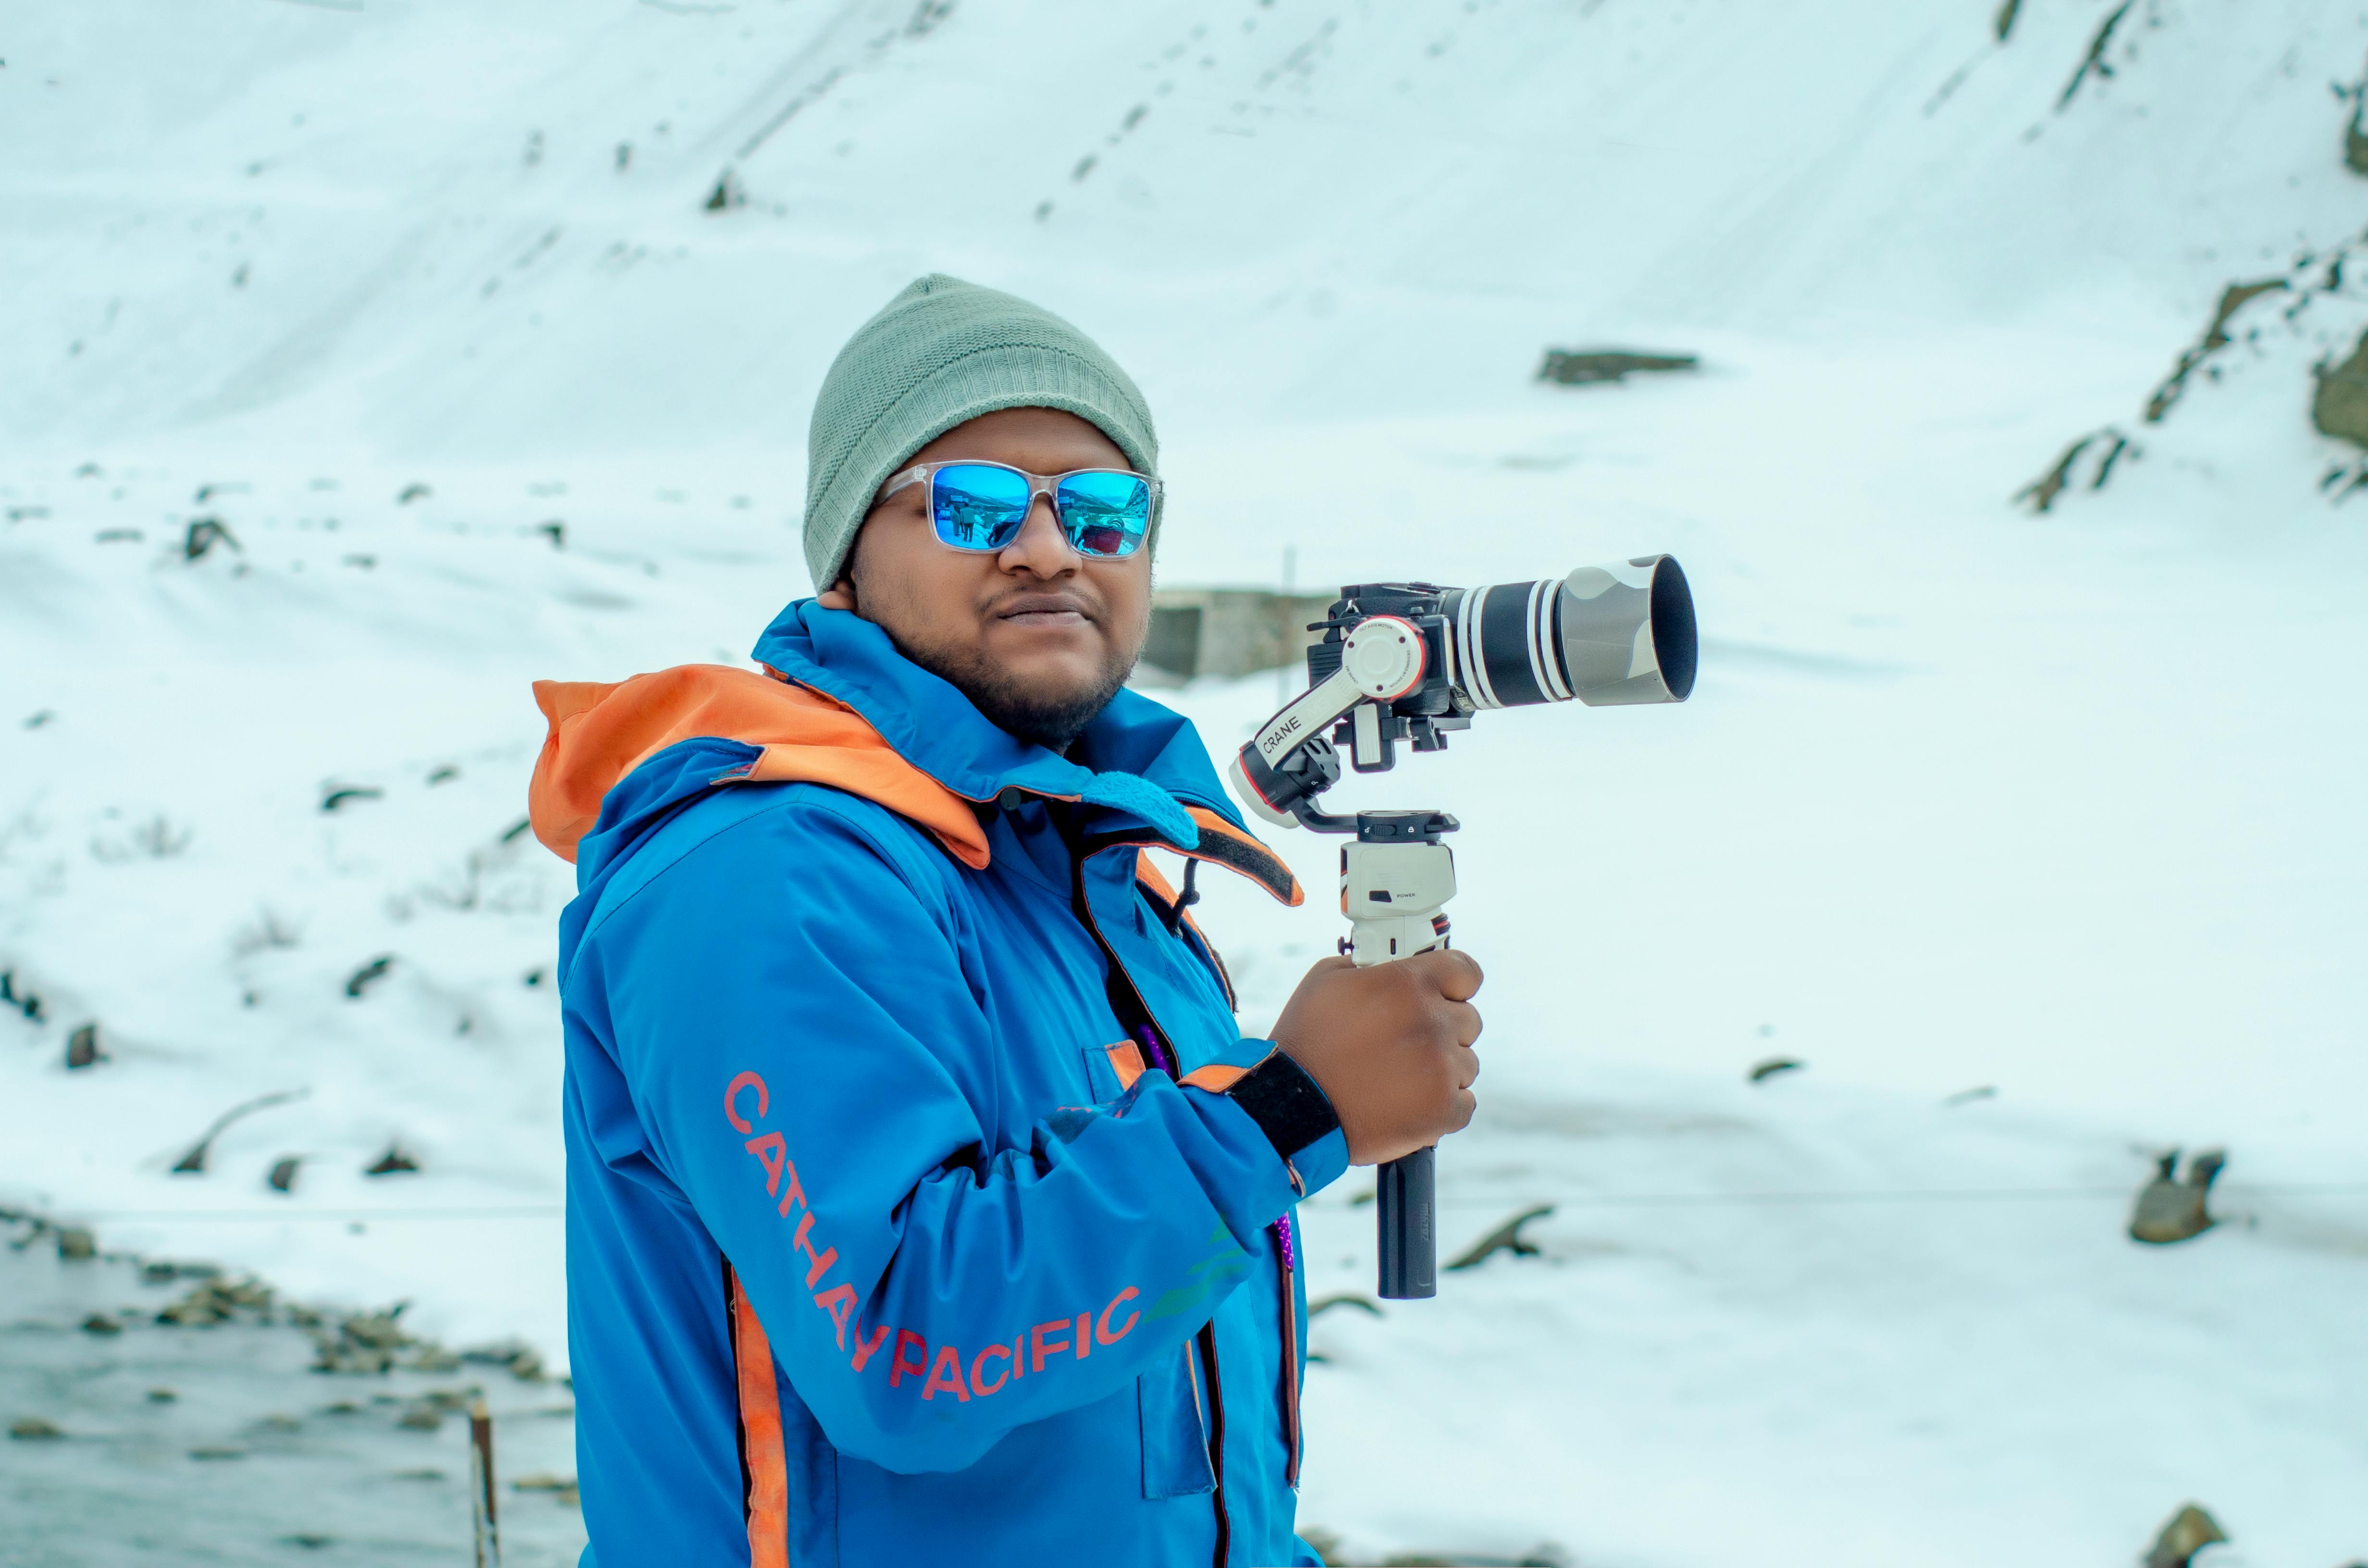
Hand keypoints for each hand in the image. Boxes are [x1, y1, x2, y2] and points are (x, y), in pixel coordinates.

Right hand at [1268, 949, 1481, 1165]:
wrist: (1290, 1108)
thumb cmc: (1305, 1042)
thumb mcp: (1327, 980)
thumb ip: (1371, 967)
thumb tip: (1392, 967)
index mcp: (1407, 983)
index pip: (1466, 971)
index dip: (1455, 983)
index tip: (1444, 994)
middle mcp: (1432, 1021)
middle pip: (1468, 1020)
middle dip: (1442, 1029)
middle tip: (1404, 1044)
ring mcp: (1442, 1068)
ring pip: (1466, 1063)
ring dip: (1442, 1069)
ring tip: (1399, 1079)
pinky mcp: (1443, 1110)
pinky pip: (1465, 1102)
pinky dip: (1443, 1104)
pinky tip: (1410, 1103)